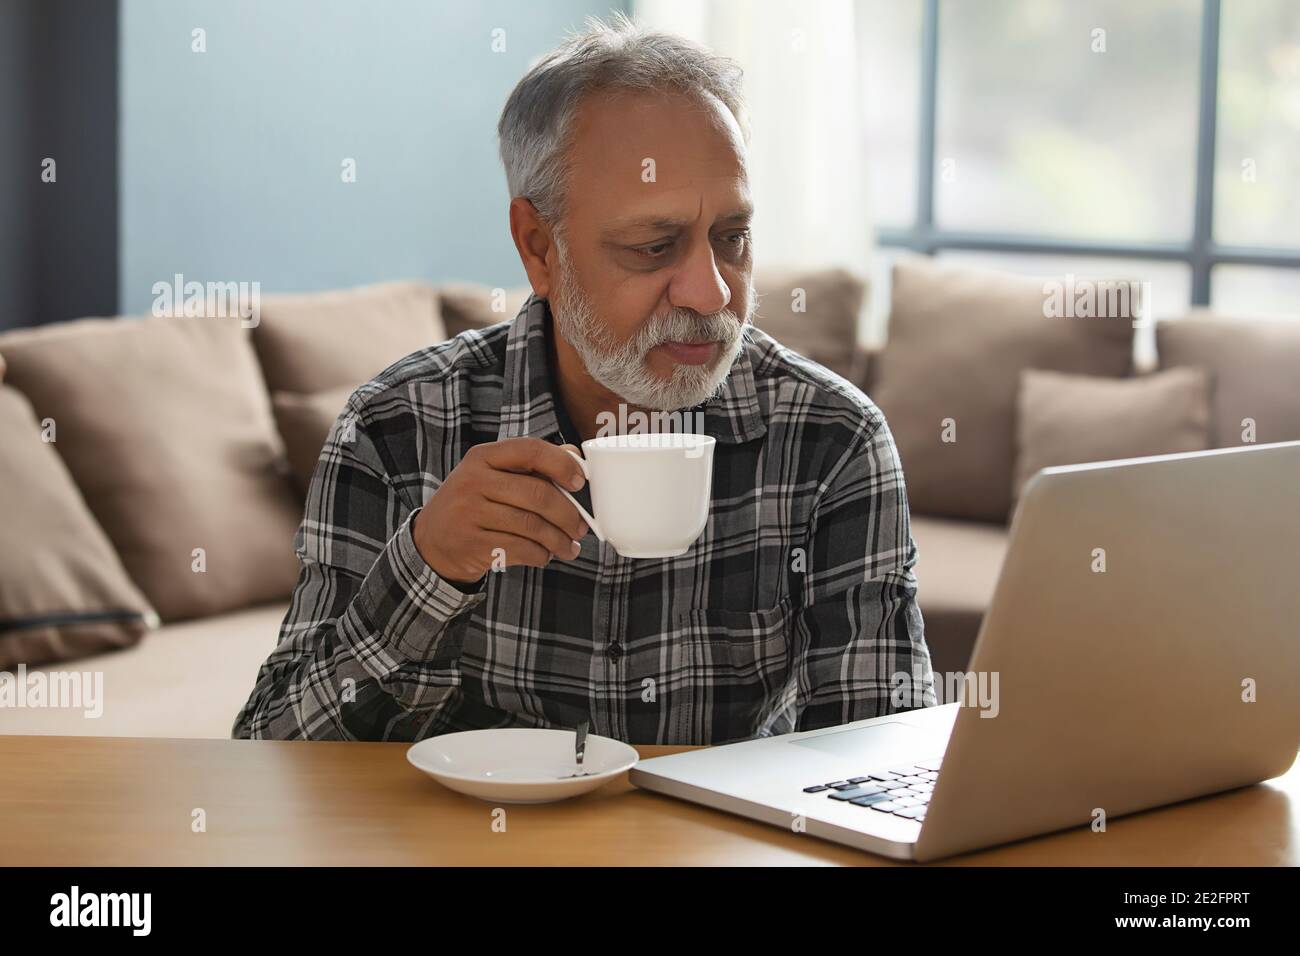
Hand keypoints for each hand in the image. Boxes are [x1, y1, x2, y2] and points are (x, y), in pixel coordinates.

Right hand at [412, 437, 588, 583]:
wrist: (431, 541)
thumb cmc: (473, 503)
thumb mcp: (492, 475)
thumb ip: (531, 464)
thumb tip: (575, 455)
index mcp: (483, 457)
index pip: (530, 450)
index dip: (562, 465)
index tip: (581, 482)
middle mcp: (473, 481)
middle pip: (538, 494)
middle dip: (569, 514)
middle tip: (581, 527)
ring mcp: (470, 513)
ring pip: (533, 527)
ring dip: (559, 541)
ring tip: (568, 548)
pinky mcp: (472, 544)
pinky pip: (521, 550)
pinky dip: (540, 555)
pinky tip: (544, 555)